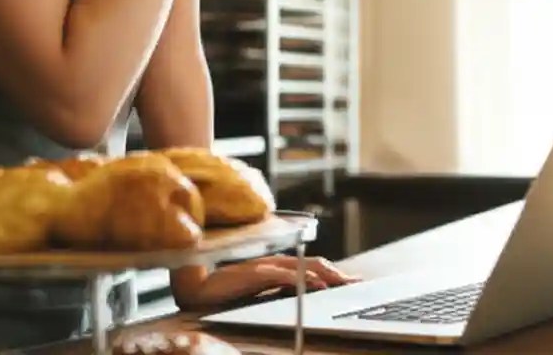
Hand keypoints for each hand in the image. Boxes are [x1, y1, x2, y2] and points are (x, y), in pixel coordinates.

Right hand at [173, 256, 362, 309]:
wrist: (197, 286)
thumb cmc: (226, 289)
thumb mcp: (259, 289)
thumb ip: (279, 287)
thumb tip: (305, 290)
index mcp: (277, 265)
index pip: (311, 264)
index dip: (333, 271)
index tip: (350, 280)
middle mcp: (275, 262)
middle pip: (313, 263)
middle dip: (336, 273)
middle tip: (355, 282)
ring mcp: (265, 266)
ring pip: (302, 267)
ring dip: (325, 274)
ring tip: (342, 282)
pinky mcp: (255, 273)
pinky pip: (283, 276)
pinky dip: (300, 280)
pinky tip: (313, 286)